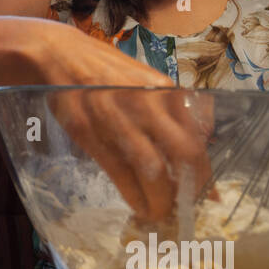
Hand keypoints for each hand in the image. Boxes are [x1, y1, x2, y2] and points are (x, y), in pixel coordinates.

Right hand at [34, 23, 212, 222]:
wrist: (60, 55)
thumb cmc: (106, 73)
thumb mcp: (145, 83)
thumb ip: (169, 111)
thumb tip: (194, 149)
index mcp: (164, 90)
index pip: (197, 136)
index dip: (205, 171)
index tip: (208, 194)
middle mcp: (147, 101)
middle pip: (183, 152)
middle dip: (188, 188)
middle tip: (185, 207)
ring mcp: (117, 116)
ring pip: (152, 168)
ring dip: (160, 199)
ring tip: (160, 214)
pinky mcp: (89, 130)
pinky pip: (119, 171)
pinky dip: (133, 195)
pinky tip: (138, 206)